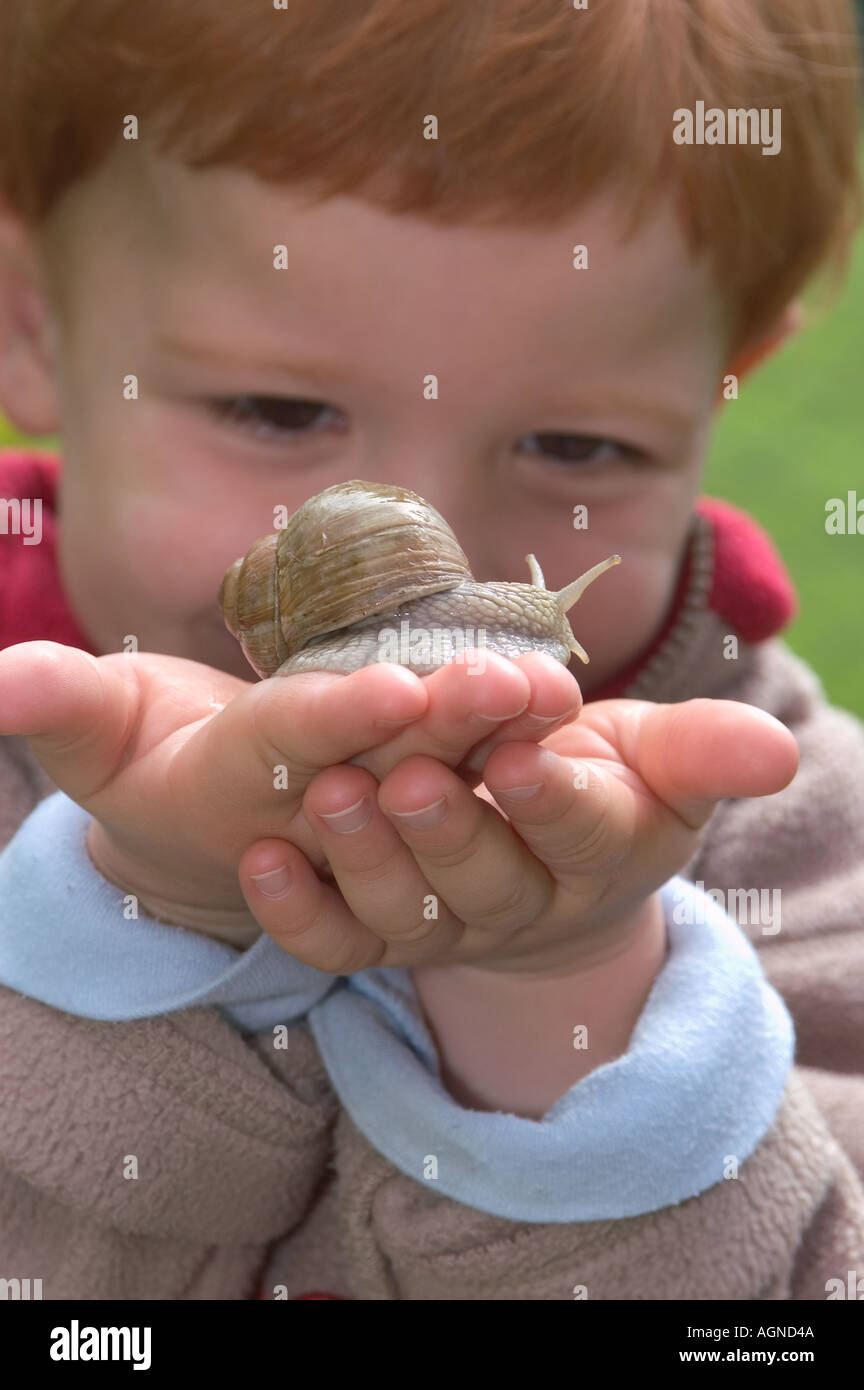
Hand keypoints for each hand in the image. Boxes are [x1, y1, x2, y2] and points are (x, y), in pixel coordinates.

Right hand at [0, 641, 578, 928]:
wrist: (209, 821)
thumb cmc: (141, 756)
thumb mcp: (95, 735)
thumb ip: (59, 707)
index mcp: (232, 787)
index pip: (286, 747)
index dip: (335, 720)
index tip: (393, 689)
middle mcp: (311, 809)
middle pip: (382, 761)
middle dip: (448, 725)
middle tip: (519, 682)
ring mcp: (368, 806)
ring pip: (437, 770)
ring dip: (497, 735)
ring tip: (558, 688)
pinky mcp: (407, 792)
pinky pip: (463, 773)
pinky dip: (510, 744)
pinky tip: (564, 707)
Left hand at [239, 696, 798, 974]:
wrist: (542, 853)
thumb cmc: (604, 784)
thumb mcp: (658, 761)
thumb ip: (704, 752)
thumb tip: (774, 749)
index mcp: (596, 856)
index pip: (582, 834)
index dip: (554, 800)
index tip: (524, 754)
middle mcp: (520, 906)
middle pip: (486, 880)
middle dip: (449, 829)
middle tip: (411, 775)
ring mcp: (445, 931)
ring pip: (406, 913)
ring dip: (365, 857)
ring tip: (331, 793)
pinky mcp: (378, 939)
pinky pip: (335, 943)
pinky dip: (294, 910)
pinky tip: (259, 859)